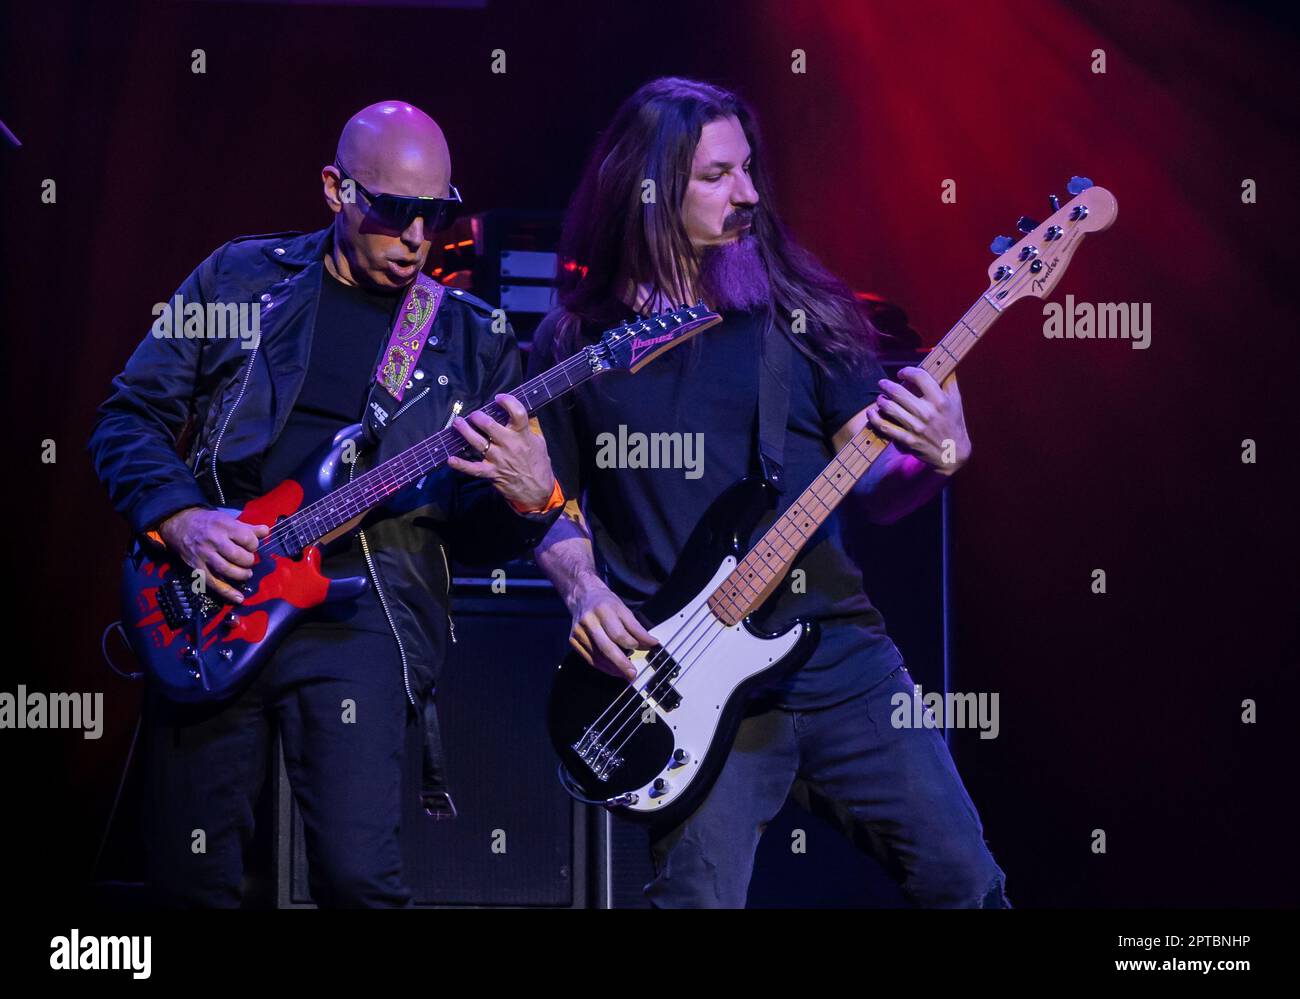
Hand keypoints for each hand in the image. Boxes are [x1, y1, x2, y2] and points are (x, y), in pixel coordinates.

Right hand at [158, 506, 268, 603]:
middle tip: (248, 560)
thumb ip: (248, 527)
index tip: (251, 546)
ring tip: (246, 573)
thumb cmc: (208, 522)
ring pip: (228, 570)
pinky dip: (227, 592)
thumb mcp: (227, 520)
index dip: (253, 544)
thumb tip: (266, 531)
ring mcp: (204, 555)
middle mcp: (213, 540)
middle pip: (238, 556)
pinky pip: (214, 583)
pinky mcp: (197, 567)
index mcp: (223, 526)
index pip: (247, 539)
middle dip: (249, 561)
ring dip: (241, 575)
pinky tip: (238, 598)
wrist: (180, 525)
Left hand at [446, 393, 555, 509]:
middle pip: (489, 425)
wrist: (538, 491)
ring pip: (478, 442)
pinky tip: (451, 459)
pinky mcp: (491, 473)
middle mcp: (509, 445)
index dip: (507, 401)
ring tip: (458, 423)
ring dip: (465, 431)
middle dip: (478, 417)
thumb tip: (519, 411)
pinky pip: (473, 469)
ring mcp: (498, 459)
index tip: (499, 398)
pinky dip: (461, 465)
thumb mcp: (539, 442)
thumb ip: (530, 427)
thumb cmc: (539, 464)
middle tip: (474, 415)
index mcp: (523, 435)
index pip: (517, 413)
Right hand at [567, 576, 658, 680]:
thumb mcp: (624, 610)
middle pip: (606, 647)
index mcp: (603, 610)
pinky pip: (589, 659)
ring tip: (625, 673)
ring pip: (597, 656)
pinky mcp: (573, 640)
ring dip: (613, 668)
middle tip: (633, 674)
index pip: (618, 633)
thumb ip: (637, 628)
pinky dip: (602, 667)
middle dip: (621, 663)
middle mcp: (588, 621)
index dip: (631, 644)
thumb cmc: (606, 604)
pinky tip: (613, 670)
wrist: (583, 596)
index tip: (644, 650)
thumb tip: (652, 643)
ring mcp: (578, 632)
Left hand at [867, 368, 970, 474]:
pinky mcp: (908, 440)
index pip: (920, 377)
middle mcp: (927, 413)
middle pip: (899, 392)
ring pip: (890, 408)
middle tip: (882, 383)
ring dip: (881, 400)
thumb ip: (948, 381)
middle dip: (887, 385)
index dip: (908, 371)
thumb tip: (940, 363)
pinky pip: (886, 427)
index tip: (902, 373)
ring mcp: (916, 427)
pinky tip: (871, 412)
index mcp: (940, 401)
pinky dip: (875, 419)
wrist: (953, 454)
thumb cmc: (954, 424)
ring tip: (880, 398)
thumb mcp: (956, 401)